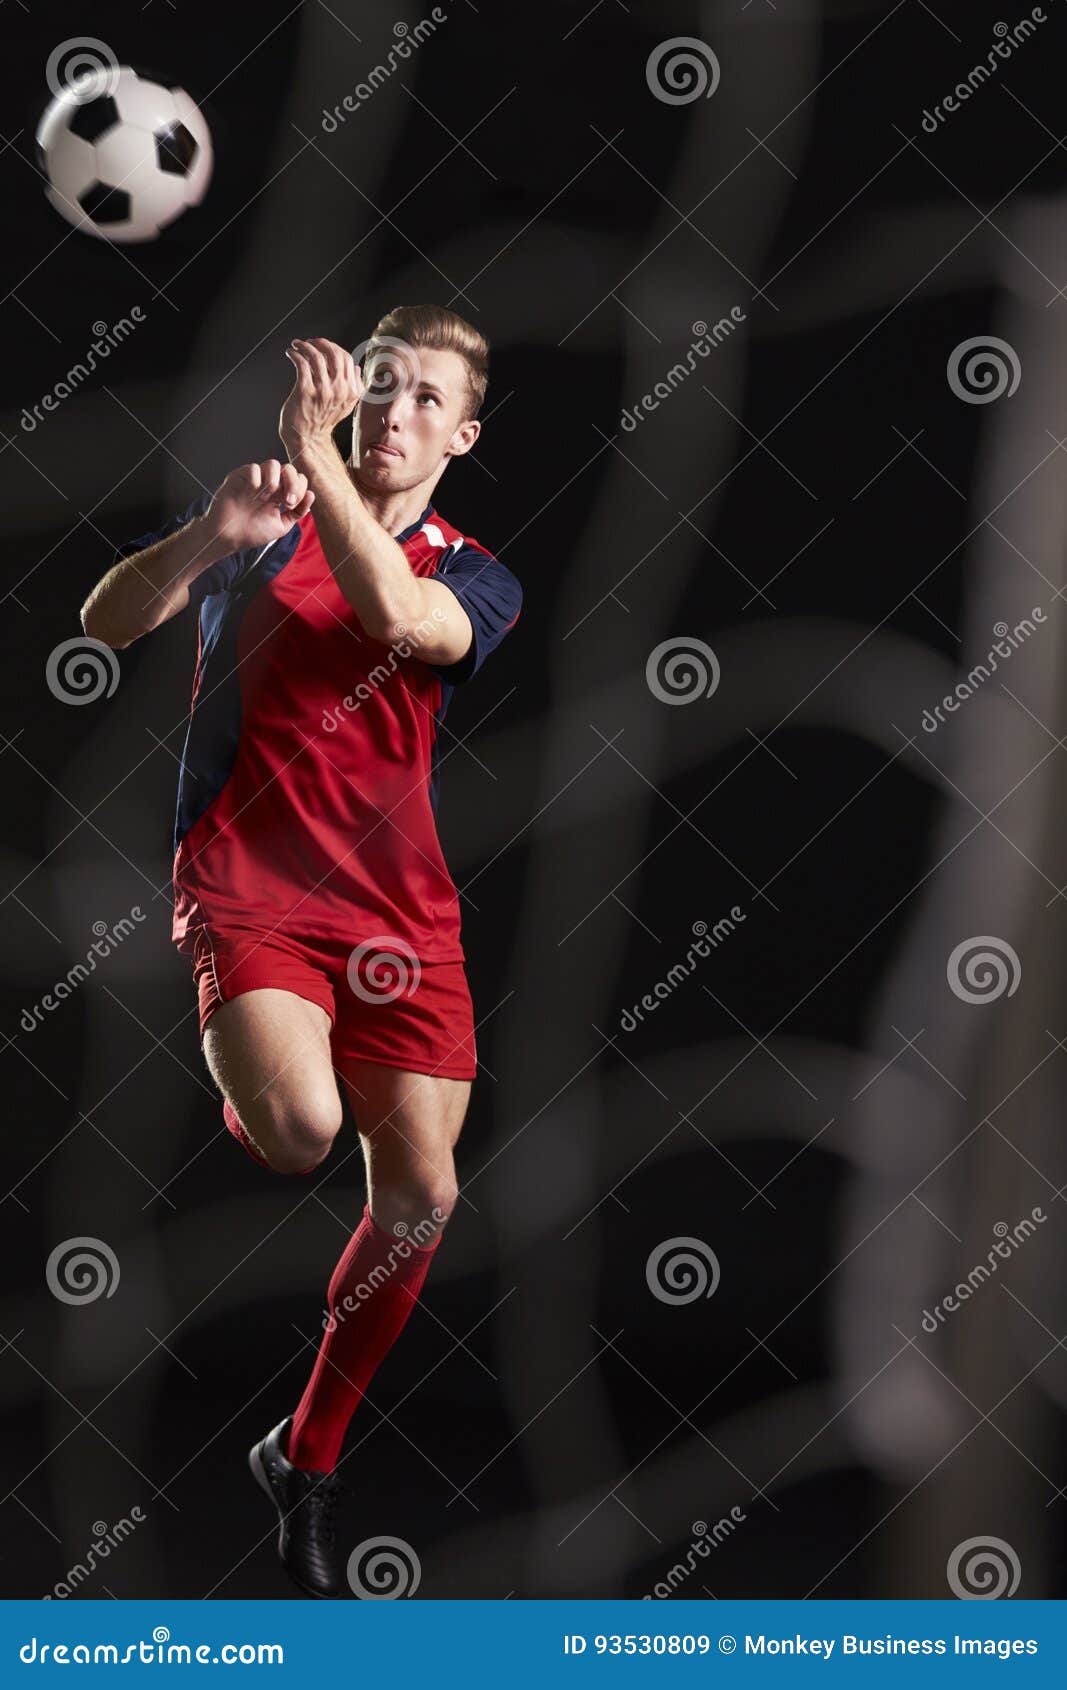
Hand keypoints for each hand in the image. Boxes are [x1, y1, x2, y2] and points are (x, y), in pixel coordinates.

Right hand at [203, 460, 313, 552]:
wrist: (228, 537)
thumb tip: (311, 495)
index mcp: (281, 493)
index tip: (291, 505)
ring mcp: (254, 479)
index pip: (298, 479)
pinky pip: (253, 468)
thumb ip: (298, 512)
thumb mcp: (281, 526)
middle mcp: (269, 484)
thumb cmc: (252, 532)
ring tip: (267, 498)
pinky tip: (252, 493)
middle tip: (287, 501)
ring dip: (274, 481)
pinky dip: (256, 480)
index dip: (300, 488)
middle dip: (293, 483)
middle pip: (289, 468)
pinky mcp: (239, 477)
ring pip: (272, 464)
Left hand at [280, 336, 362, 454]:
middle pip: (333, 354)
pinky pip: (301, 364)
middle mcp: (339, 390)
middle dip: (319, 343)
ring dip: (304, 346)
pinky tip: (290, 353)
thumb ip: (355, 386)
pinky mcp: (305, 392)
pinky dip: (295, 354)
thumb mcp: (346, 405)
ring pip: (316, 356)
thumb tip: (356, 367)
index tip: (321, 345)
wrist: (307, 438)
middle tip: (308, 342)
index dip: (333, 347)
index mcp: (351, 391)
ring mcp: (322, 391)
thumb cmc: (324, 420)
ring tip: (297, 345)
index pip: (346, 358)